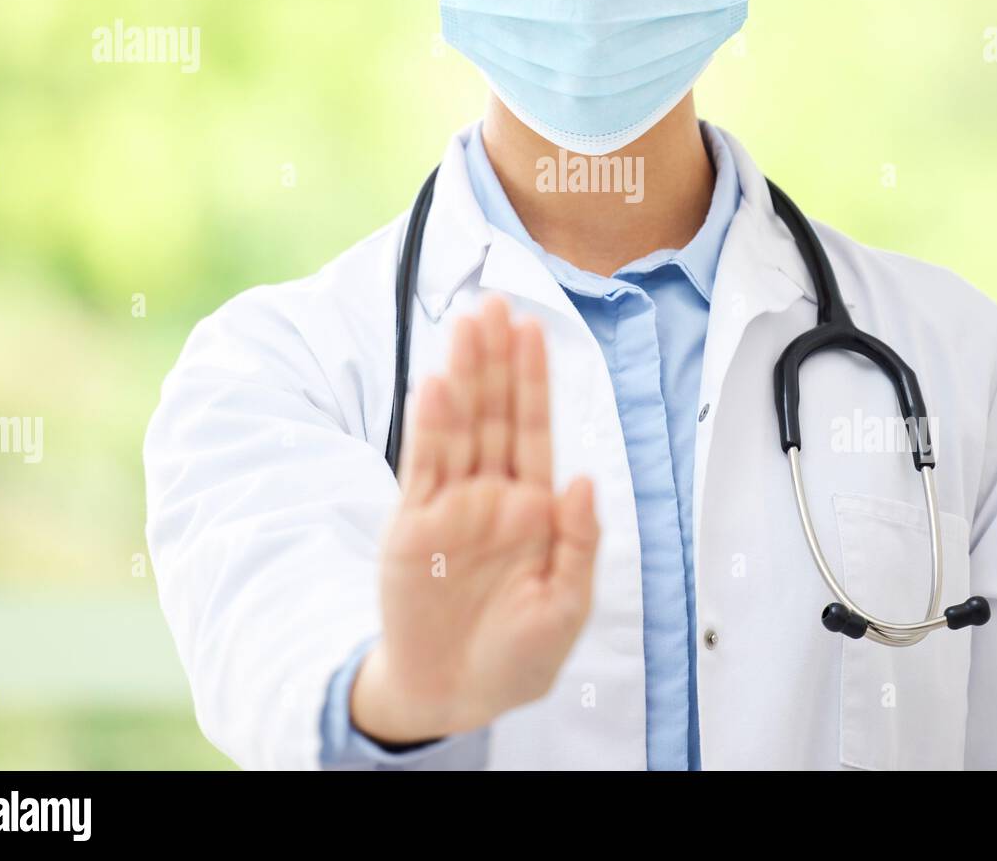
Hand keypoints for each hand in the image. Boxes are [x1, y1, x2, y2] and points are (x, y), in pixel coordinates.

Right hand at [351, 295, 599, 743]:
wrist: (453, 694)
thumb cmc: (517, 655)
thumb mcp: (566, 607)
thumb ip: (579, 542)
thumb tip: (583, 480)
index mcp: (534, 506)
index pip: (534, 428)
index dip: (532, 379)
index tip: (532, 328)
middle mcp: (492, 494)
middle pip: (495, 413)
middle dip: (496, 359)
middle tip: (494, 303)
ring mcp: (451, 506)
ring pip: (459, 427)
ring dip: (463, 376)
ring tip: (465, 324)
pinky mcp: (414, 526)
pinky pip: (424, 468)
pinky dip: (430, 428)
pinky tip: (436, 385)